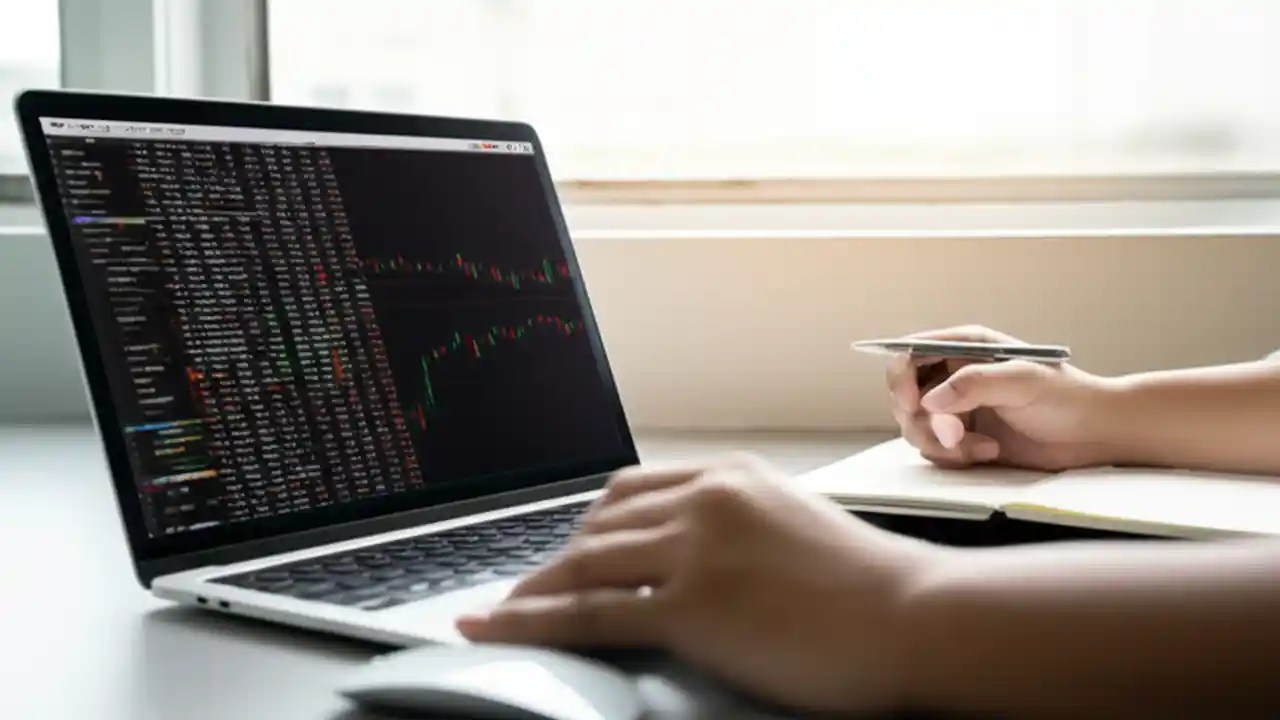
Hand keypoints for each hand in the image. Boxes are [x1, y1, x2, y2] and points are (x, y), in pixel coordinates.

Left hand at [456, 455, 939, 714]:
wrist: (916, 617)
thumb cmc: (872, 584)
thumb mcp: (797, 526)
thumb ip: (740, 527)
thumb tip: (701, 557)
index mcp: (731, 476)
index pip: (630, 491)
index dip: (588, 525)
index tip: (566, 548)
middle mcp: (705, 501)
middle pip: (598, 525)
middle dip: (556, 561)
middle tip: (528, 589)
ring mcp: (694, 551)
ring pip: (583, 566)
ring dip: (533, 591)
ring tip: (499, 613)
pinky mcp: (689, 607)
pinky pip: (588, 614)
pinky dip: (531, 622)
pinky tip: (497, 628)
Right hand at [886, 325, 1113, 470]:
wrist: (1093, 435)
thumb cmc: (1067, 397)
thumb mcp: (1022, 381)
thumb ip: (974, 383)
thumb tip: (929, 400)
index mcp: (965, 348)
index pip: (910, 353)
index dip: (900, 378)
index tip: (912, 404)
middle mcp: (954, 375)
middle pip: (905, 395)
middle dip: (921, 421)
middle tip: (952, 435)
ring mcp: (956, 408)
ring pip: (915, 426)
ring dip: (942, 443)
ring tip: (982, 447)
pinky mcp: (962, 438)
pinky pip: (934, 450)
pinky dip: (954, 456)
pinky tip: (989, 452)